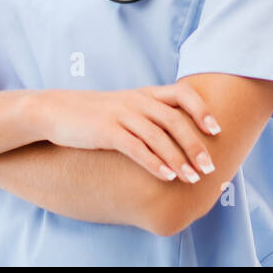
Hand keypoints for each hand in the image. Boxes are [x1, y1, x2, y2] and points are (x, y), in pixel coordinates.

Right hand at [37, 84, 222, 182]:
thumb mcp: (124, 106)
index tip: (217, 130)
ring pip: (158, 136)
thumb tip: (176, 134)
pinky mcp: (106, 131)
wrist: (55, 110)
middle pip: (175, 120)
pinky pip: (136, 148)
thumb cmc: (94, 114)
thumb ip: (149, 113)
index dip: (202, 110)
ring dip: (178, 159)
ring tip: (192, 179)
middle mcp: (136, 101)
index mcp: (144, 93)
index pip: (182, 93)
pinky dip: (155, 163)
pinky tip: (167, 177)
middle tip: (209, 167)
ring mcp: (121, 114)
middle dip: (195, 145)